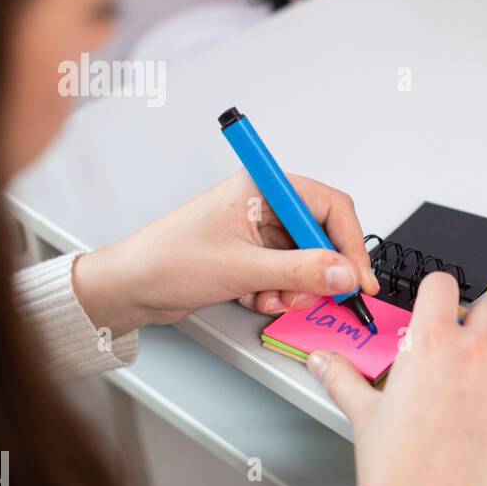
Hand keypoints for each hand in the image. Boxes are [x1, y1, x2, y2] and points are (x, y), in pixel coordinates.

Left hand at [74, 170, 379, 334]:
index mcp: (262, 187)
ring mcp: (257, 231)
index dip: (350, 243)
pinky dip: (280, 292)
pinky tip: (257, 298)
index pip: (330, 206)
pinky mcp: (251, 254)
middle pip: (321, 235)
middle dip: (319, 271)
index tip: (358, 278)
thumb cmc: (167, 260)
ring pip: (306, 260)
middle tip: (314, 295)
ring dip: (297, 287)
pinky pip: (286, 274)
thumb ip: (302, 272)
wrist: (128, 287)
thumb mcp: (244, 269)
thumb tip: (345, 273)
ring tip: (273, 298)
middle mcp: (264, 204)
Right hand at [307, 273, 486, 485]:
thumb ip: (344, 378)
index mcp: (430, 342)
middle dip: (480, 325)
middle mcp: (474, 350)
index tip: (439, 311)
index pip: (444, 284)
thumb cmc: (398, 466)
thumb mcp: (364, 414)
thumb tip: (322, 361)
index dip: (440, 296)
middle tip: (466, 354)